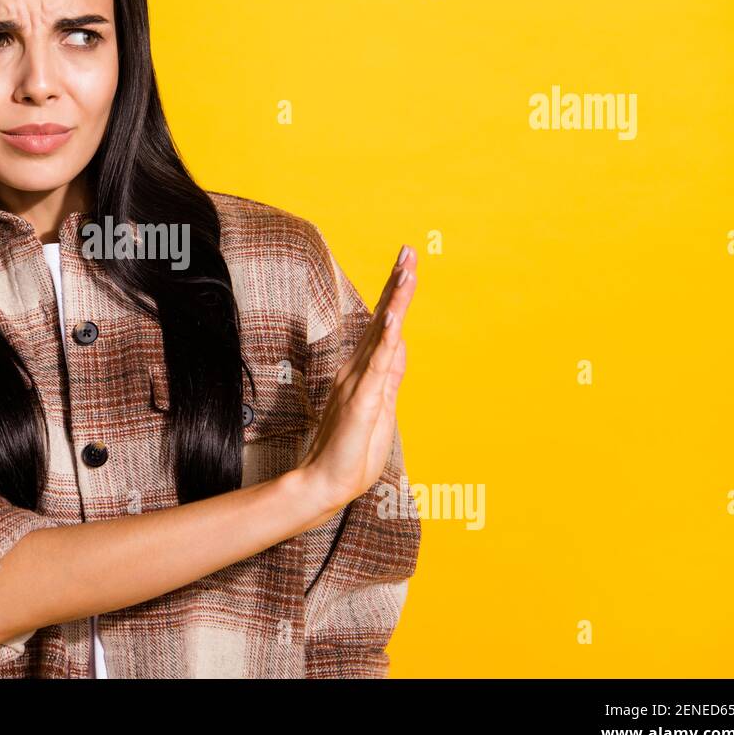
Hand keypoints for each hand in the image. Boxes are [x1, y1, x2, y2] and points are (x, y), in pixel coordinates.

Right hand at [295, 243, 417, 518]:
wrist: (325, 483)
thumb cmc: (351, 454)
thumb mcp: (380, 410)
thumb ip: (388, 377)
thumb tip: (400, 346)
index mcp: (364, 372)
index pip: (385, 327)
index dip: (395, 296)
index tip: (406, 265)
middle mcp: (359, 369)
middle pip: (382, 320)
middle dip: (396, 285)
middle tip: (409, 251)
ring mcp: (358, 382)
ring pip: (381, 334)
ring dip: (394, 302)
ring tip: (406, 271)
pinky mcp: (361, 400)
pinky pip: (376, 365)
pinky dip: (386, 339)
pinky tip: (394, 318)